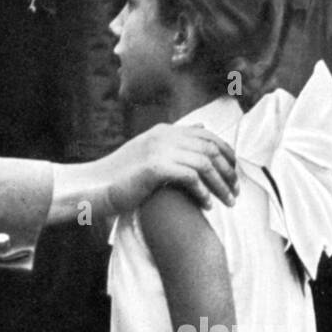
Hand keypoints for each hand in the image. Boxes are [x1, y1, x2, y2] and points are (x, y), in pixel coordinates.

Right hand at [102, 123, 238, 217]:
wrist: (96, 186)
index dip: (226, 153)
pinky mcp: (155, 167)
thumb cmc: (122, 175)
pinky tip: (206, 205)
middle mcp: (164, 136)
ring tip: (228, 202)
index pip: (207, 135)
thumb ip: (174, 140)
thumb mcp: (149, 150)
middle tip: (236, 191)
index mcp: (164, 130)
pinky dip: (203, 192)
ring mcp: (159, 149)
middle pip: (210, 149)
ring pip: (205, 164)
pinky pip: (191, 177)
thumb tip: (201, 127)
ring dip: (221, 185)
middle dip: (228, 171)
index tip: (234, 173)